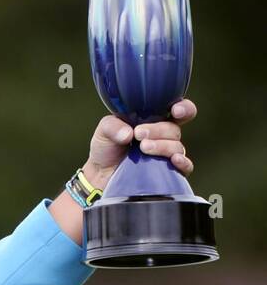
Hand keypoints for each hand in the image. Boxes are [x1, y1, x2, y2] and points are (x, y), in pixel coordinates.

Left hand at [82, 98, 196, 190]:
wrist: (99, 175)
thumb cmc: (107, 148)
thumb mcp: (104, 130)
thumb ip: (113, 126)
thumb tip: (128, 133)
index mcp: (156, 121)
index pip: (179, 111)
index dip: (183, 108)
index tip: (174, 110)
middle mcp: (165, 136)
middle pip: (174, 130)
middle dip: (158, 130)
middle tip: (139, 134)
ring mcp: (167, 155)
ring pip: (177, 147)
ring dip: (162, 146)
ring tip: (142, 148)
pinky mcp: (167, 173)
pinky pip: (185, 167)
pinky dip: (183, 162)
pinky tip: (174, 160)